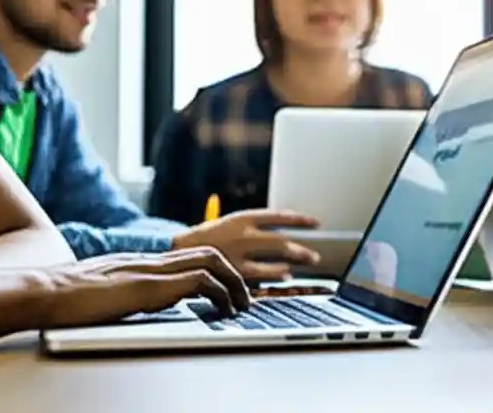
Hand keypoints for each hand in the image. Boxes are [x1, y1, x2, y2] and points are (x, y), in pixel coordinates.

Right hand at [33, 246, 251, 326]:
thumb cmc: (61, 296)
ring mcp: (150, 270)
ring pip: (210, 261)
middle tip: (244, 298)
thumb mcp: (101, 289)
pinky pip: (198, 281)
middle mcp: (149, 260)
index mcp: (139, 262)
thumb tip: (134, 301)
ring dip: (233, 283)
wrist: (41, 291)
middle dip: (234, 273)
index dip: (214, 269)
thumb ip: (122, 290)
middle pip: (208, 251)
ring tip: (240, 306)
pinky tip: (221, 310)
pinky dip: (218, 293)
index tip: (227, 288)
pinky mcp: (148, 287)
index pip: (188, 255)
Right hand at [172, 209, 320, 281]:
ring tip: (304, 265)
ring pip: (275, 258)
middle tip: (315, 256)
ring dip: (293, 262)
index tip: (316, 223)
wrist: (176, 251)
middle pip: (281, 240)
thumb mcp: (230, 223)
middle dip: (301, 249)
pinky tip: (285, 275)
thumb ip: (254, 225)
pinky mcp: (234, 271)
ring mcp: (239, 253)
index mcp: (243, 218)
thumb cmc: (207, 237)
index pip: (279, 216)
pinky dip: (276, 274)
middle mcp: (243, 234)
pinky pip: (262, 274)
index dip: (300, 219)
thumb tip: (284, 225)